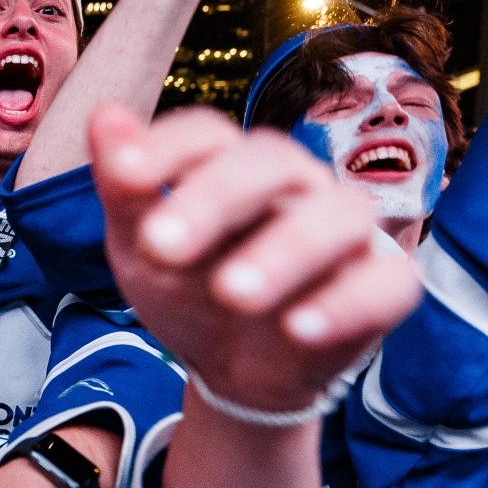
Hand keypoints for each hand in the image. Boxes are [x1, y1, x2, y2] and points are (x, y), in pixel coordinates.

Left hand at [92, 106, 420, 412]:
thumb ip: (124, 190)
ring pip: (337, 216)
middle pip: (270, 162)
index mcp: (232, 167)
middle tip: (161, 245)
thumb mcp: (142, 251)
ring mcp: (345, 233)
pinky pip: (384, 285)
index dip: (167, 147)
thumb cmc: (190, 291)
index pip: (208, 133)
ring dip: (285, 251)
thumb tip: (104, 116)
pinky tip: (297, 329)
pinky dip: (344, 306)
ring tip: (231, 293)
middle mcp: (296, 185)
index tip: (124, 178)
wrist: (234, 372)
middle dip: (215, 198)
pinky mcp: (383, 286)